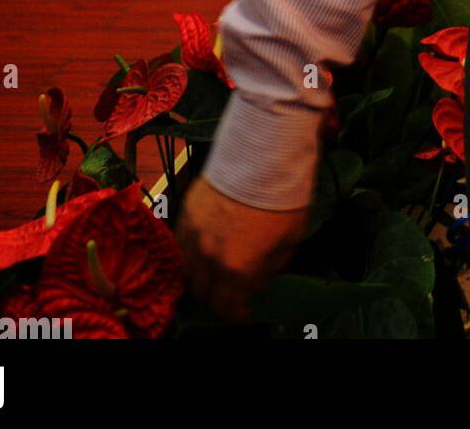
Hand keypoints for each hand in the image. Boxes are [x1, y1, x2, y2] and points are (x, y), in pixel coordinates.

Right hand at [175, 175, 307, 321]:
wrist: (262, 154)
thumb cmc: (282, 197)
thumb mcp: (289, 240)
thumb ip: (269, 268)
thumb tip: (256, 281)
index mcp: (237, 269)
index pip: (226, 307)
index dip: (234, 314)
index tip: (240, 313)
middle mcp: (208, 258)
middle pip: (202, 292)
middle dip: (216, 298)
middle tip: (228, 293)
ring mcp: (192, 234)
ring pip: (186, 271)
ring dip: (199, 276)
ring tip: (213, 272)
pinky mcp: (185, 213)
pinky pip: (180, 245)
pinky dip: (189, 253)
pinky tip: (202, 248)